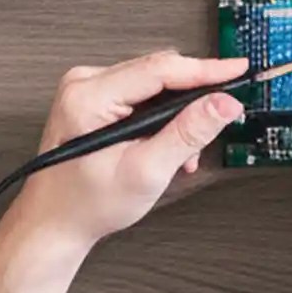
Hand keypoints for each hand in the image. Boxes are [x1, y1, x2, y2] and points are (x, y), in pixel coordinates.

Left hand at [12, 52, 246, 247]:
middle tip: (220, 118)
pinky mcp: (95, 98)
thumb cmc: (87, 205)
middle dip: (193, 98)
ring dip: (178, 112)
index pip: (161, 69)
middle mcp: (84, 84)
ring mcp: (88, 89)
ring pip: (155, 83)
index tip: (237, 70)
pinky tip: (167, 144)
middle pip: (159, 72)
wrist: (54, 223)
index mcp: (89, 97)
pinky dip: (162, 116)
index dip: (205, 70)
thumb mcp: (147, 172)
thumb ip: (188, 133)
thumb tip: (223, 103)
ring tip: (186, 150)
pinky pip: (143, 93)